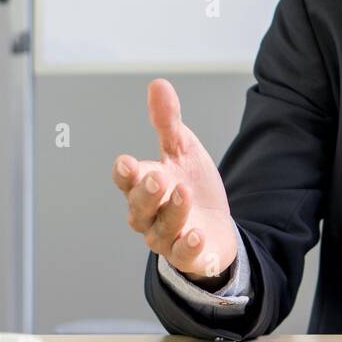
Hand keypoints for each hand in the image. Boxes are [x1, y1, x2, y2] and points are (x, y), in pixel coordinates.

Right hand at [112, 78, 237, 283]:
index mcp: (144, 188)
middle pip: (139, 208)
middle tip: (158, 177)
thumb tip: (158, 84)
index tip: (127, 162)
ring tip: (184, 194)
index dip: (126, 174)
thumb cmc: (190, 187)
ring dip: (172, 213)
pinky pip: (184, 257)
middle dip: (147, 193)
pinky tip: (198, 235)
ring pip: (162, 230)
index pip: (127, 181)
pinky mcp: (189, 257)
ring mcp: (167, 239)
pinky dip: (189, 248)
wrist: (215, 227)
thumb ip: (168, 123)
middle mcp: (149, 217)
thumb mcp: (183, 151)